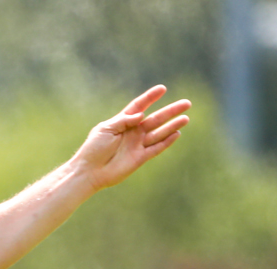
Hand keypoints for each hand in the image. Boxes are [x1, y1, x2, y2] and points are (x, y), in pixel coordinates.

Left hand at [73, 85, 191, 189]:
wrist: (89, 171)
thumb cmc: (93, 148)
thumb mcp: (105, 129)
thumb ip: (123, 120)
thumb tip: (141, 115)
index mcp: (123, 122)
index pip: (139, 106)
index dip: (150, 98)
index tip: (162, 89)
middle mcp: (133, 132)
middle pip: (155, 119)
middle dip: (171, 111)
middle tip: (187, 103)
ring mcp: (137, 145)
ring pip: (159, 133)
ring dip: (173, 125)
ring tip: (186, 118)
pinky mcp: (140, 158)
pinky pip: (156, 148)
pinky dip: (167, 141)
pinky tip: (177, 134)